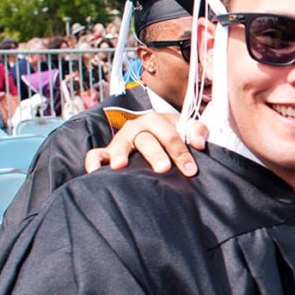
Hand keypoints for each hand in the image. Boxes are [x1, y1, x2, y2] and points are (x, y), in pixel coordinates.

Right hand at [84, 113, 206, 176]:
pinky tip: (95, 172)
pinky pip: (96, 153)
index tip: (190, 170)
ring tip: (120, 166)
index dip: (181, 152)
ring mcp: (122, 139)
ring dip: (120, 154)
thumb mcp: (186, 129)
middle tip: (163, 168)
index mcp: (158, 121)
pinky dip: (94, 161)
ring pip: (120, 144)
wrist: (155, 136)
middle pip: (146, 140)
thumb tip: (200, 143)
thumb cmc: (172, 135)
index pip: (171, 136)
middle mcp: (138, 127)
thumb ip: (197, 131)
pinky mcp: (108, 151)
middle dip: (155, 154)